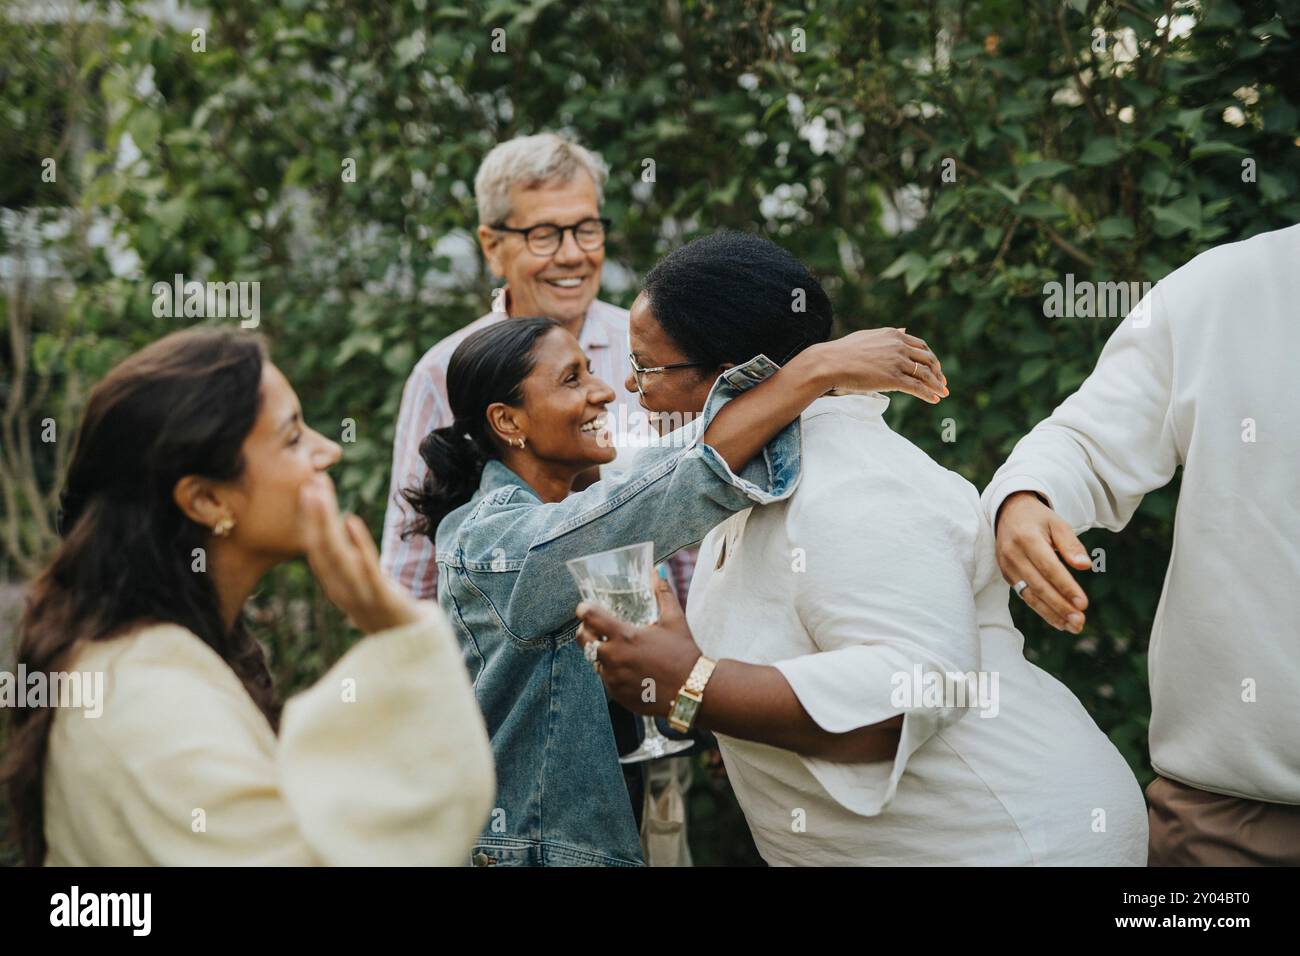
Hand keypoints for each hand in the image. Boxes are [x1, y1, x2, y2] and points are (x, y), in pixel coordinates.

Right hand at [300, 478, 423, 633]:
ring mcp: (359, 594)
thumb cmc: (382, 604)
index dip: (309, 518)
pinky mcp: (381, 597)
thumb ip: (346, 556)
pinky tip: (352, 520)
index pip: (315, 547)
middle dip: (314, 514)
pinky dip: (358, 544)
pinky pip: (367, 568)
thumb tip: (338, 523)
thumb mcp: (359, 579)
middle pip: (321, 547)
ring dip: (327, 522)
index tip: (307, 487)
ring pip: (337, 555)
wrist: (408, 639)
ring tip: (321, 495)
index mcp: (333, 583)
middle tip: (311, 481)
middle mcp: (340, 589)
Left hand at [575, 573, 701, 715]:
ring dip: (600, 653)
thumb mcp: (674, 619)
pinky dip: (612, 672)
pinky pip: (606, 680)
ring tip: (617, 649)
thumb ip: (663, 593)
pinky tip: (627, 668)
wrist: (692, 691)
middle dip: (585, 631)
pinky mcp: (617, 695)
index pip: (590, 617)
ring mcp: (613, 679)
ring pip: (594, 661)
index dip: (584, 610)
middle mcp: (614, 658)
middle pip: (582, 640)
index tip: (585, 608)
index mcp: (624, 636)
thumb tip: (659, 571)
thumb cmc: (684, 653)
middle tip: (595, 628)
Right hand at [806, 327, 947, 402]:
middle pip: (927, 359)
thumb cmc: (845, 351)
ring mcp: (897, 362)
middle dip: (937, 372)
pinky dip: (928, 394)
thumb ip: (890, 334)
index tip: (935, 368)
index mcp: (895, 334)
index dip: (931, 358)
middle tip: (942, 382)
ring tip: (942, 393)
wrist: (830, 363)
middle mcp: (899, 346)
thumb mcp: (870, 336)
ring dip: (936, 385)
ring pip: (925, 374)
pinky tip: (934, 400)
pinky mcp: (893, 378)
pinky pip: (917, 387)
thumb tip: (905, 330)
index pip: (921, 346)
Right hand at [994, 491, 1090, 632]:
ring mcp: (1007, 567)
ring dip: (1052, 614)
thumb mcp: (1057, 523)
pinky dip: (1042, 610)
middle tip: (1080, 622)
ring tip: (1072, 627)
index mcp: (1027, 538)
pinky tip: (1059, 621)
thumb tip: (1085, 566)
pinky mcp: (1007, 576)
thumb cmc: (1038, 519)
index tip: (1083, 604)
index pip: (1049, 567)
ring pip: (1030, 596)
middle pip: (1039, 586)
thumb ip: (1071, 544)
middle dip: (1060, 606)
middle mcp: (1013, 554)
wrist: (1008, 513)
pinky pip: (1025, 596)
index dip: (1066, 587)